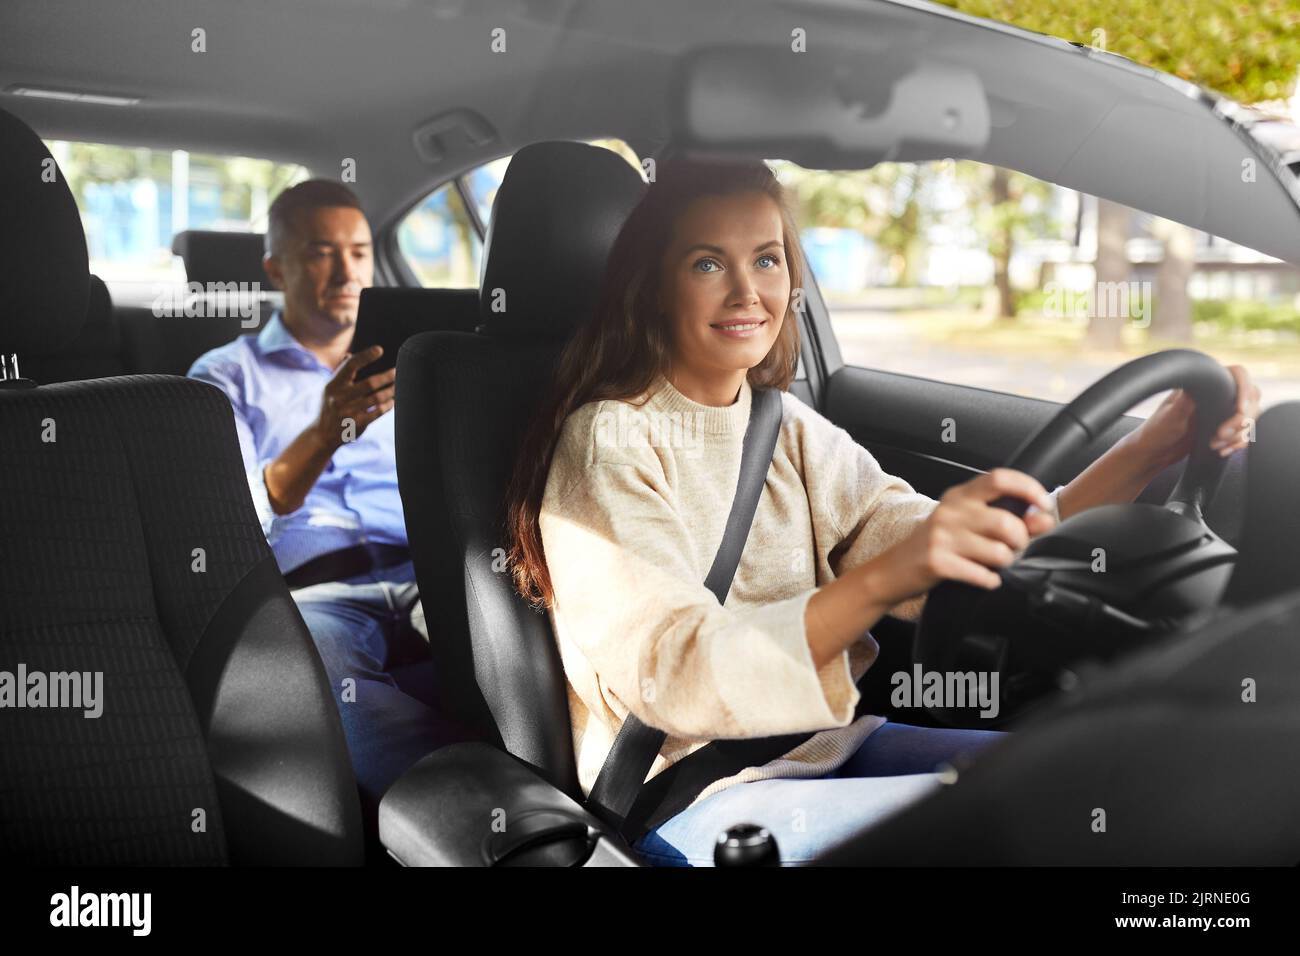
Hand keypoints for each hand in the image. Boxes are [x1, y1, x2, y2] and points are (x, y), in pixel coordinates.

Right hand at [311, 345, 395, 449]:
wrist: (321, 434)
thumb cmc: (329, 406)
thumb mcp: (328, 388)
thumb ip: (339, 372)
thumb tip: (350, 355)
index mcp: (332, 385)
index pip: (350, 366)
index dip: (365, 357)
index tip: (379, 350)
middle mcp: (339, 397)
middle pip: (369, 383)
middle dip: (387, 377)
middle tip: (398, 371)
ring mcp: (348, 412)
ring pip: (377, 398)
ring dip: (391, 391)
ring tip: (399, 386)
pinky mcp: (356, 424)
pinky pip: (378, 412)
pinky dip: (388, 406)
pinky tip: (392, 402)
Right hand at [874, 468, 1055, 600]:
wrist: (894, 569)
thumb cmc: (938, 544)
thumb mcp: (969, 525)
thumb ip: (1010, 519)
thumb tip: (1045, 519)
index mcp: (960, 496)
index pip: (1000, 478)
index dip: (1028, 488)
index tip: (1043, 504)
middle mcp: (950, 511)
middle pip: (1006, 522)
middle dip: (1021, 540)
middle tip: (1014, 548)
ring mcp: (942, 536)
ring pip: (999, 552)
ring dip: (1006, 563)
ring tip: (995, 564)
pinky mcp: (938, 562)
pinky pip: (983, 574)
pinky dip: (990, 580)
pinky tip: (984, 578)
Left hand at [1125, 363, 1260, 471]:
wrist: (1154, 452)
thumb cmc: (1156, 432)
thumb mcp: (1169, 418)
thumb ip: (1182, 405)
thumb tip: (1193, 391)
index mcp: (1203, 384)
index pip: (1237, 375)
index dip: (1244, 390)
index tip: (1241, 411)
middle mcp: (1216, 394)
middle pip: (1251, 397)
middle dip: (1241, 419)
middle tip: (1221, 434)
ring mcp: (1222, 410)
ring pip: (1250, 416)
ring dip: (1239, 433)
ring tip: (1216, 444)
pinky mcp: (1225, 426)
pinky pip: (1245, 431)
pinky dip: (1239, 442)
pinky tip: (1224, 450)